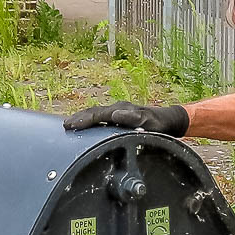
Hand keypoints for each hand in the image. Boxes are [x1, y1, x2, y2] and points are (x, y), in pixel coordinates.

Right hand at [62, 101, 189, 135]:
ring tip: (68, 125)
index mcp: (122, 109)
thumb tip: (115, 114)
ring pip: (95, 114)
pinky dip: (89, 121)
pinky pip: (100, 118)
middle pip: (94, 112)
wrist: (169, 120)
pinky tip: (82, 126)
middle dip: (79, 118)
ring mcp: (117, 111)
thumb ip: (134, 118)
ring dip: (81, 119)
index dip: (84, 120)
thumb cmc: (160, 124)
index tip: (72, 125)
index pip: (99, 114)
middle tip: (65, 126)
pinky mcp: (118, 117)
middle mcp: (118, 108)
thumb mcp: (150, 123)